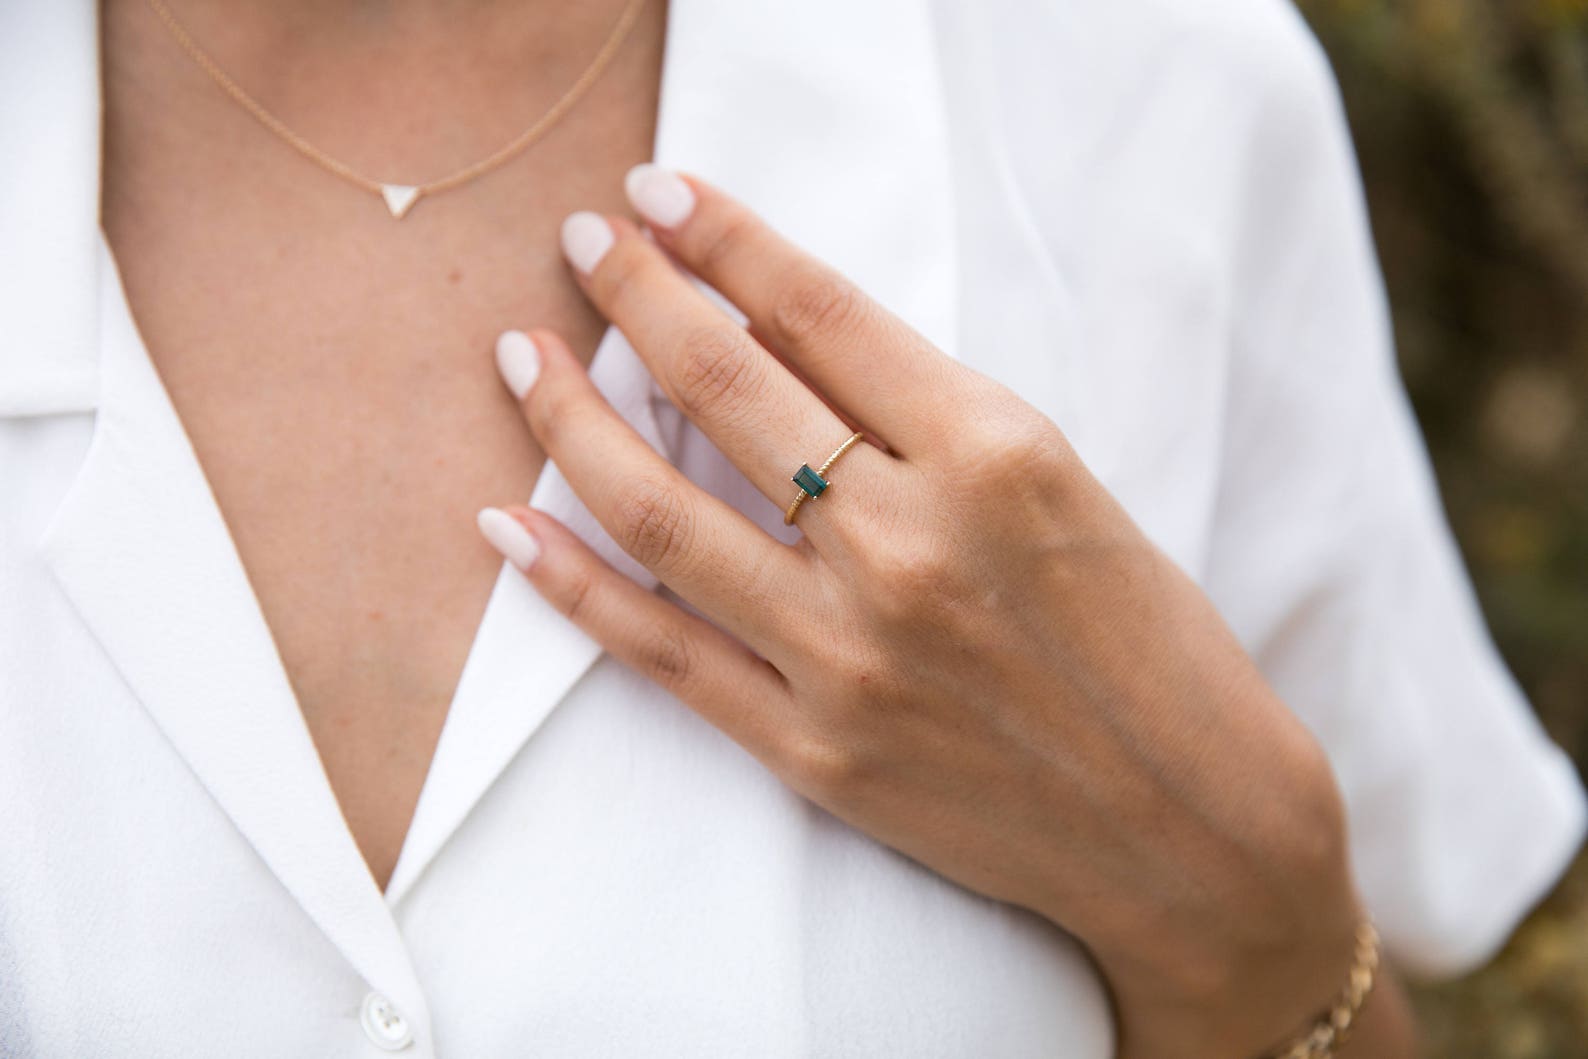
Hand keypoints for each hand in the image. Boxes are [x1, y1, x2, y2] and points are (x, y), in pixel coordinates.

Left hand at [478, 165, 1367, 1057]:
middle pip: (728, 387)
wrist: (1190, 828)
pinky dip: (573, 585)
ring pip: (666, 512)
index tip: (664, 192)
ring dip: (575, 419)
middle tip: (581, 238)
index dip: (726, 238)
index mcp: (994, 453)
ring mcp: (850, 651)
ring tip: (523, 355)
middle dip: (638, 293)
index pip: (820, 311)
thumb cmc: (1150, 645)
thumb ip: (932, 416)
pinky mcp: (813, 747)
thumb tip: (789, 339)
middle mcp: (909, 542)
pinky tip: (511, 524)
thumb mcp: (1066, 486)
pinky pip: (663, 651)